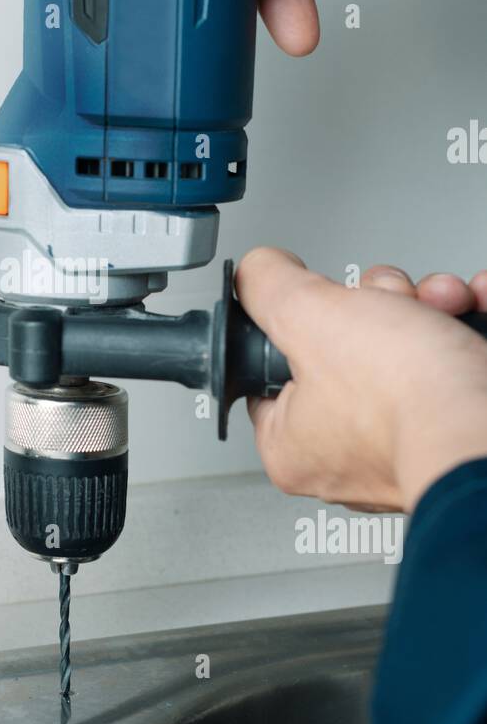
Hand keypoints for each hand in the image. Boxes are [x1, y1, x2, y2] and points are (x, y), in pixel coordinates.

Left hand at [236, 247, 486, 510]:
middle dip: (379, 302)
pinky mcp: (456, 419)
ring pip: (405, 343)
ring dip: (429, 304)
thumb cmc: (405, 400)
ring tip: (441, 305)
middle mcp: (348, 452)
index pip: (270, 369)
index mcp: (294, 445)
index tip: (315, 304)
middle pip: (345, 344)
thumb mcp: (307, 315)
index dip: (295, 322)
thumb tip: (258, 272)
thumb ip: (268, 286)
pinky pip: (452, 357)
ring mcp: (407, 438)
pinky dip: (465, 323)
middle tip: (385, 306)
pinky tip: (471, 305)